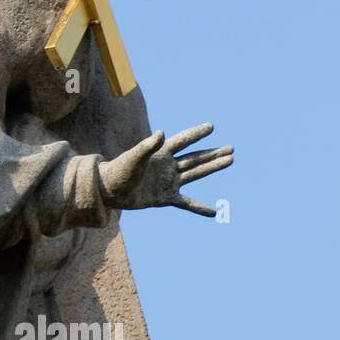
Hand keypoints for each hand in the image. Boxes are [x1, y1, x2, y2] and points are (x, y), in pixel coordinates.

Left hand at [98, 122, 232, 215]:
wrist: (107, 192)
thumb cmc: (118, 171)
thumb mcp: (134, 157)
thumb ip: (147, 145)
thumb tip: (162, 133)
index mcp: (160, 153)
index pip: (182, 141)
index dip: (196, 134)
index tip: (211, 126)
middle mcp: (167, 166)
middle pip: (195, 158)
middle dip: (213, 153)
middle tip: (231, 148)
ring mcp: (168, 181)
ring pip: (195, 174)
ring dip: (212, 168)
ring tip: (230, 160)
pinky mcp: (165, 198)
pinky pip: (186, 203)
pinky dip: (199, 208)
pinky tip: (212, 213)